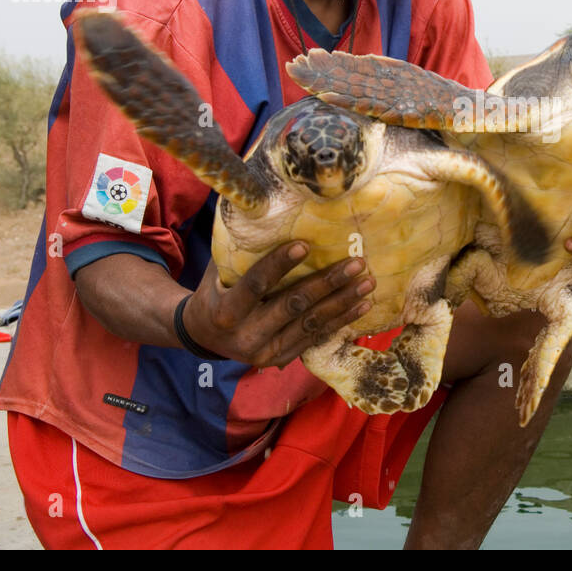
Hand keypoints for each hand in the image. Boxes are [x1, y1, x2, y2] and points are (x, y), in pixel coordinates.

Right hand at [182, 242, 374, 367]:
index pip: (256, 285)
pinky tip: (361, 305)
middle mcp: (247, 336)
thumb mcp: (217, 271)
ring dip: (342, 303)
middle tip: (356, 264)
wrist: (204, 337)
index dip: (279, 265)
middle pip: (293, 306)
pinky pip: (316, 338)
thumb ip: (240, 252)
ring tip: (367, 283)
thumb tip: (267, 212)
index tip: (305, 244)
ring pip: (311, 324)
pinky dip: (341, 321)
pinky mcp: (281, 359)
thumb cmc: (215, 292)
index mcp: (226, 311)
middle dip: (327, 284)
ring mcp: (266, 352)